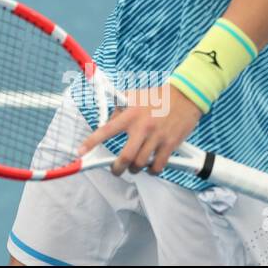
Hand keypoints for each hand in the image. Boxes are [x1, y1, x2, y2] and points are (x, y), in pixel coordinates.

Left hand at [76, 84, 202, 175]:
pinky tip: (150, 167)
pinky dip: (152, 171)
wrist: (185, 97)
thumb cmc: (158, 97)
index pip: (106, 130)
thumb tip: (107, 120)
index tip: (81, 152)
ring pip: (141, 164)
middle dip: (117, 168)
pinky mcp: (170, 145)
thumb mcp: (134, 96)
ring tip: (134, 167)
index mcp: (131, 115)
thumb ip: (119, 108)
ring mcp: (157, 137)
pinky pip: (158, 166)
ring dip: (135, 169)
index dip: (92, 142)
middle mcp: (142, 127)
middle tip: (115, 169)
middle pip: (125, 157)